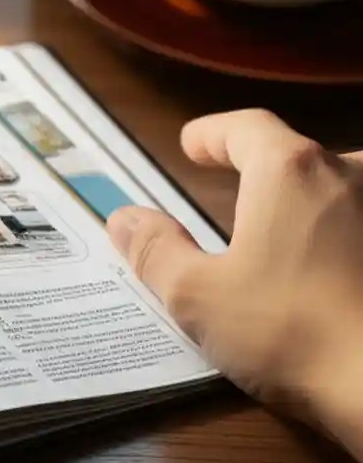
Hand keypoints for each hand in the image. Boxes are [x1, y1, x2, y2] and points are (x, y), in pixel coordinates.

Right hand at [108, 109, 362, 459]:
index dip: (214, 134)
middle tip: (234, 197)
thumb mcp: (197, 297)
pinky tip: (330, 273)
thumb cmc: (290, 334)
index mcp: (288, 172)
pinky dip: (344, 237)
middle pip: (300, 156)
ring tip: (285, 239)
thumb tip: (123, 219)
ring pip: (342, 191)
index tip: (192, 144)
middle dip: (265, 171)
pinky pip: (362, 228)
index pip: (247, 129)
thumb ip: (156, 251)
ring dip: (312, 204)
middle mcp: (351, 176)